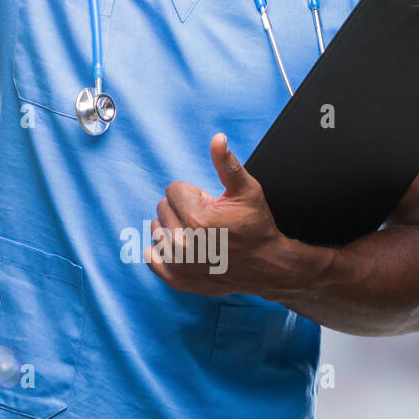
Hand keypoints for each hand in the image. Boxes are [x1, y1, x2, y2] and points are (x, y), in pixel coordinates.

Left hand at [144, 132, 306, 297]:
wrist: (267, 265)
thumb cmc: (257, 226)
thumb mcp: (247, 191)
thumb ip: (227, 164)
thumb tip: (217, 139)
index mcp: (196, 218)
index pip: (173, 190)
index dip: (194, 194)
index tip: (211, 205)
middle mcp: (183, 243)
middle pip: (163, 208)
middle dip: (183, 209)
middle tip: (207, 221)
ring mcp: (178, 264)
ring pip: (156, 229)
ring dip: (173, 228)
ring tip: (198, 235)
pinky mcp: (176, 279)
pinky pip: (151, 256)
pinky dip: (162, 252)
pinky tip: (183, 249)